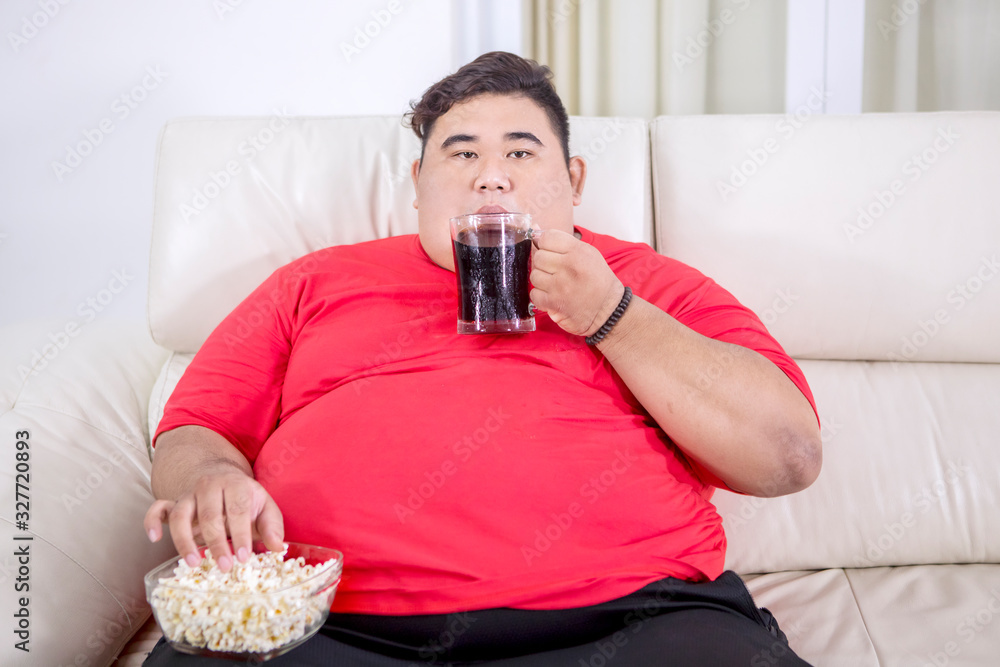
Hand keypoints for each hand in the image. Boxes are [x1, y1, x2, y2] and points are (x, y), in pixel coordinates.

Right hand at [143, 470, 283, 572]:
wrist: (222, 477)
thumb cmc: (246, 499)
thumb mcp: (265, 507)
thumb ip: (272, 526)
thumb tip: (279, 547)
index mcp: (236, 485)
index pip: (238, 509)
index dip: (241, 533)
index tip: (244, 557)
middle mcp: (210, 486)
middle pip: (209, 515)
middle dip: (217, 543)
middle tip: (225, 567)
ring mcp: (189, 495)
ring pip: (181, 515)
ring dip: (185, 540)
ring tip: (194, 563)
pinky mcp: (173, 503)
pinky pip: (157, 508)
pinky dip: (152, 521)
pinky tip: (154, 538)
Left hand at [530, 229, 623, 336]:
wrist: (608, 310)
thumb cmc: (598, 281)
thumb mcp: (588, 254)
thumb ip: (563, 243)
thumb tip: (535, 232)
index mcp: (578, 251)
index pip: (547, 237)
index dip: (545, 244)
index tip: (550, 251)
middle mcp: (569, 266)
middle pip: (538, 256)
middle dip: (544, 264)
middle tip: (555, 271)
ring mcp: (560, 285)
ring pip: (534, 275)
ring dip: (542, 281)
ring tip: (555, 284)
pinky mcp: (554, 303)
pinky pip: (534, 294)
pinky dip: (540, 296)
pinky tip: (551, 296)